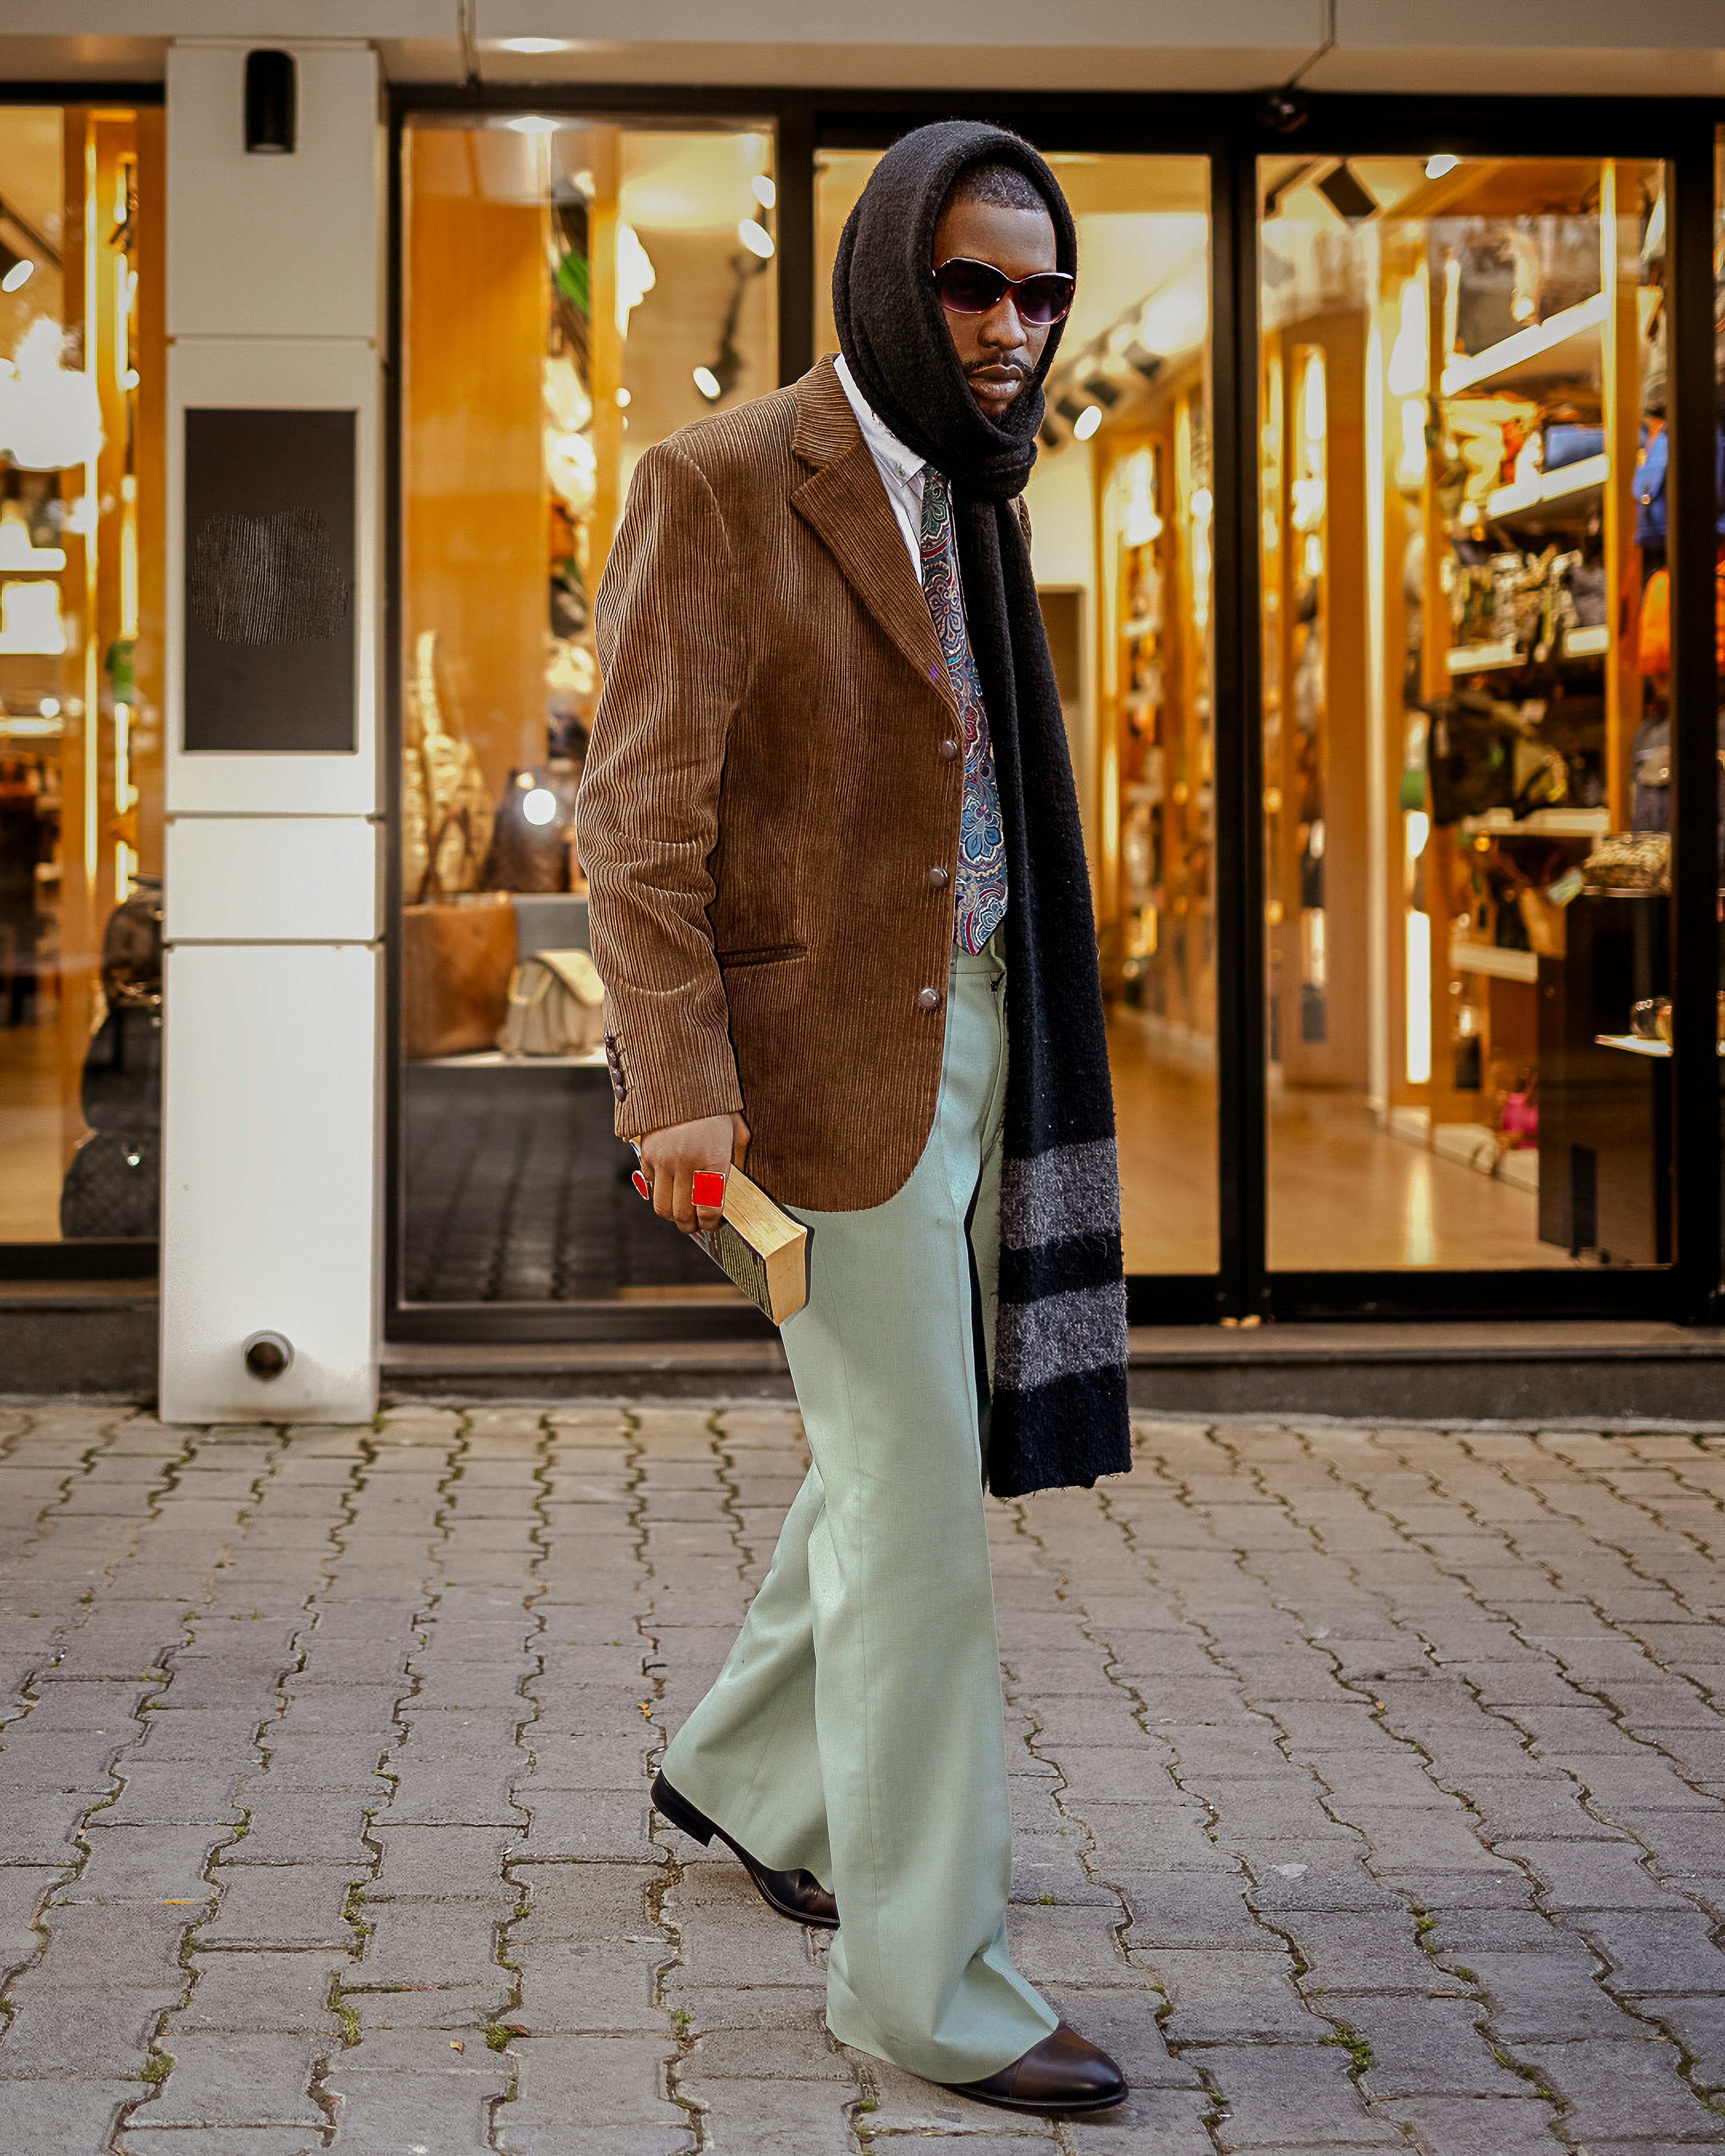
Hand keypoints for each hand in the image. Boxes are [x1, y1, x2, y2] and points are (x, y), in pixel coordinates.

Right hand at [640, 1113, 749, 1234]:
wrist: (683, 1080)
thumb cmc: (717, 1107)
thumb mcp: (738, 1132)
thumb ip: (738, 1161)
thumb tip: (734, 1186)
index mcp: (714, 1161)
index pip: (710, 1210)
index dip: (712, 1224)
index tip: (715, 1223)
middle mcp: (687, 1165)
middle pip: (683, 1215)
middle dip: (692, 1226)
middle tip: (698, 1224)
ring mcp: (663, 1161)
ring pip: (662, 1207)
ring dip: (673, 1215)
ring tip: (682, 1211)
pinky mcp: (647, 1155)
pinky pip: (650, 1187)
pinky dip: (658, 1192)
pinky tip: (670, 1186)